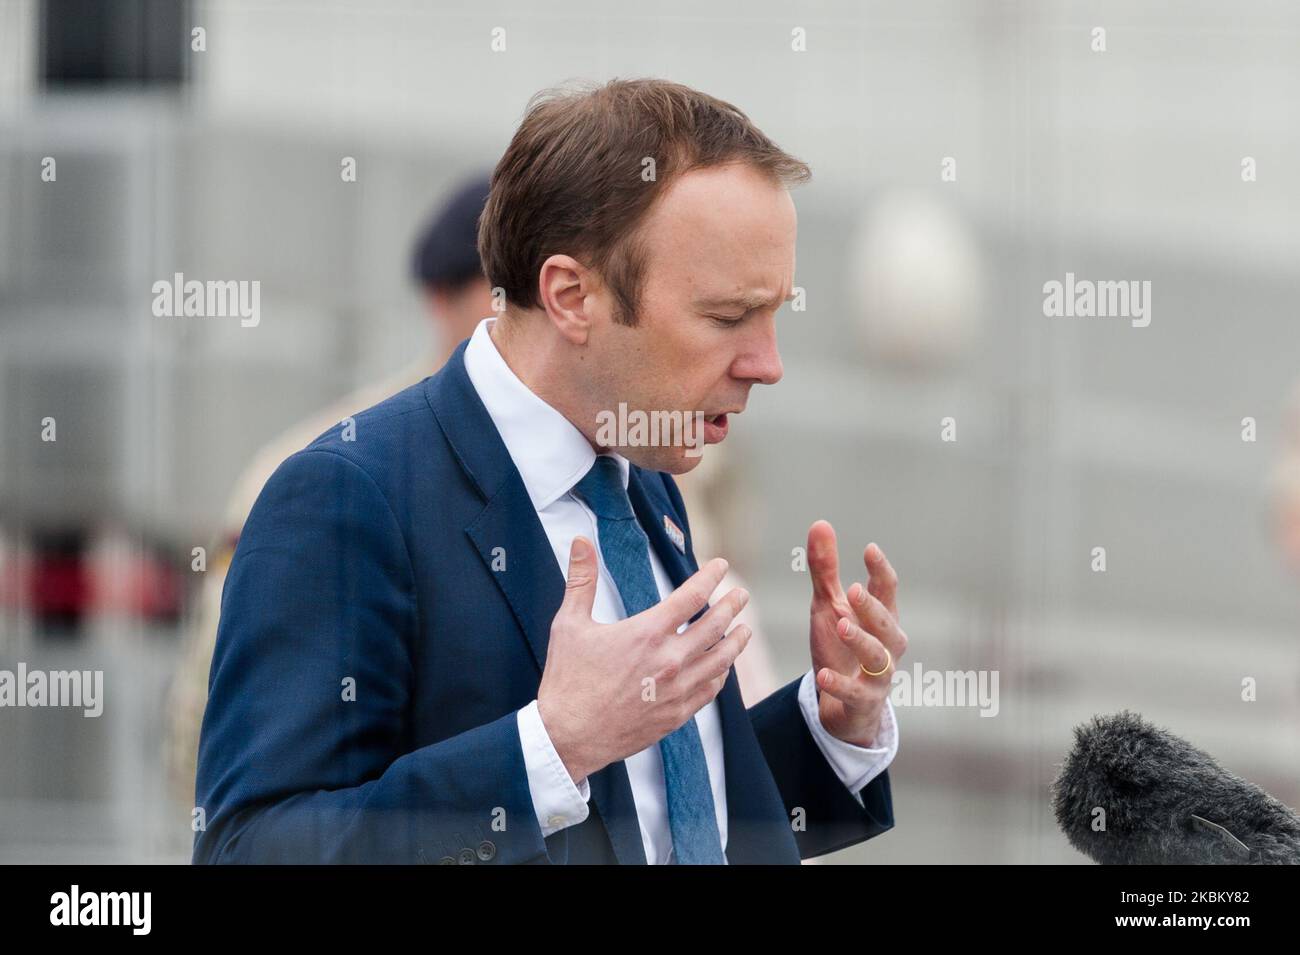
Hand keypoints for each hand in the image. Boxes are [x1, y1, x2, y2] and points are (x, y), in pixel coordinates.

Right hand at [537, 536, 752, 782]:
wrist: (568, 736)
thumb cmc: (567, 680)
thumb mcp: (569, 624)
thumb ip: (581, 579)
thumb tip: (580, 541)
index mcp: (647, 633)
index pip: (692, 596)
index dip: (710, 577)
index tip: (721, 566)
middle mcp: (669, 660)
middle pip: (715, 626)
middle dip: (732, 606)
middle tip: (741, 595)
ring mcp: (677, 690)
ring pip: (721, 660)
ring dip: (736, 641)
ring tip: (745, 630)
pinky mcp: (677, 715)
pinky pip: (710, 691)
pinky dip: (721, 675)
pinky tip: (723, 668)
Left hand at [805, 520, 907, 746]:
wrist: (843, 707)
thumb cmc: (840, 649)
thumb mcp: (828, 606)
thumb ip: (825, 570)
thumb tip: (820, 523)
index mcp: (881, 618)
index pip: (888, 590)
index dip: (881, 570)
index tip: (869, 549)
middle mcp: (887, 645)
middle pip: (888, 624)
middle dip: (873, 607)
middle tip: (854, 591)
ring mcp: (878, 676)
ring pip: (878, 658)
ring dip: (861, 641)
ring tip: (841, 625)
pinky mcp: (864, 701)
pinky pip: (856, 694)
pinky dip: (840, 685)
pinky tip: (823, 675)